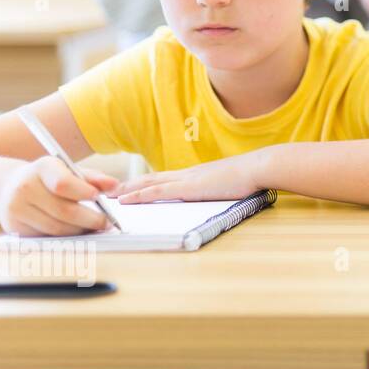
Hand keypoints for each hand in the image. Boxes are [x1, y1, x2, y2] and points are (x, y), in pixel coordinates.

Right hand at [0, 157, 116, 235]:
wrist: (13, 186)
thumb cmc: (50, 178)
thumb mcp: (70, 170)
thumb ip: (94, 178)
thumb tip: (115, 185)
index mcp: (42, 168)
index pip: (63, 184)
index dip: (83, 192)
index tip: (98, 198)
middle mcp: (25, 187)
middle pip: (63, 210)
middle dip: (90, 219)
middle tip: (106, 223)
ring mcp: (16, 208)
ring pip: (56, 228)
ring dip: (79, 230)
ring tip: (93, 227)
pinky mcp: (14, 226)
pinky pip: (46, 236)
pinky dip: (64, 236)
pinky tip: (75, 231)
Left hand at [107, 152, 263, 203]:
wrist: (258, 168)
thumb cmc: (250, 178)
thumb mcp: (228, 185)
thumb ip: (217, 189)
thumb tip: (216, 196)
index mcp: (196, 175)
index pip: (163, 178)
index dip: (144, 183)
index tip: (130, 188)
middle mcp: (187, 174)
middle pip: (150, 178)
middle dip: (129, 185)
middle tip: (109, 191)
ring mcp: (186, 179)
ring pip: (148, 183)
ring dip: (127, 189)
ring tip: (109, 196)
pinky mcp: (188, 187)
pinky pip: (157, 192)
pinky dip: (139, 195)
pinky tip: (126, 200)